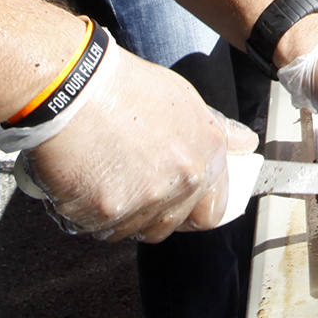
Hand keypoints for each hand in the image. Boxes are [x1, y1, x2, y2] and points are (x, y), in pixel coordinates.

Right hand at [22, 46, 256, 242]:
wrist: (71, 87)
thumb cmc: (124, 86)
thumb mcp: (183, 98)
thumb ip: (216, 131)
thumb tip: (246, 145)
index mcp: (204, 156)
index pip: (213, 211)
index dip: (195, 209)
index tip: (182, 202)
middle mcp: (181, 183)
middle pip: (171, 225)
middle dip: (154, 212)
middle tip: (133, 184)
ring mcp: (143, 203)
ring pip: (134, 231)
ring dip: (122, 214)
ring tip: (106, 175)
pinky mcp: (104, 215)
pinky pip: (100, 230)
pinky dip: (91, 214)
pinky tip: (84, 181)